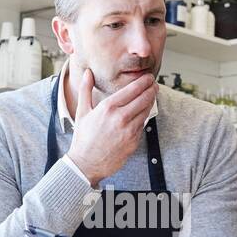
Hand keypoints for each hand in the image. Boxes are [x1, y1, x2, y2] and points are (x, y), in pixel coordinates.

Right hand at [65, 68, 156, 185]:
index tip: (148, 77)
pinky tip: (143, 112)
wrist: (86, 164)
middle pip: (144, 98)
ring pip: (147, 111)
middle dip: (151, 89)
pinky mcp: (134, 141)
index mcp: (108, 107)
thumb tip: (88, 73)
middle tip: (154, 84)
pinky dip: (144, 117)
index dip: (144, 81)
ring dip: (151, 102)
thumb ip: (86, 90)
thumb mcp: (82, 112)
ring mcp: (129, 130)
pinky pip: (143, 125)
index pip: (133, 89)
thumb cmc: (83, 138)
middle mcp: (120, 117)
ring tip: (151, 95)